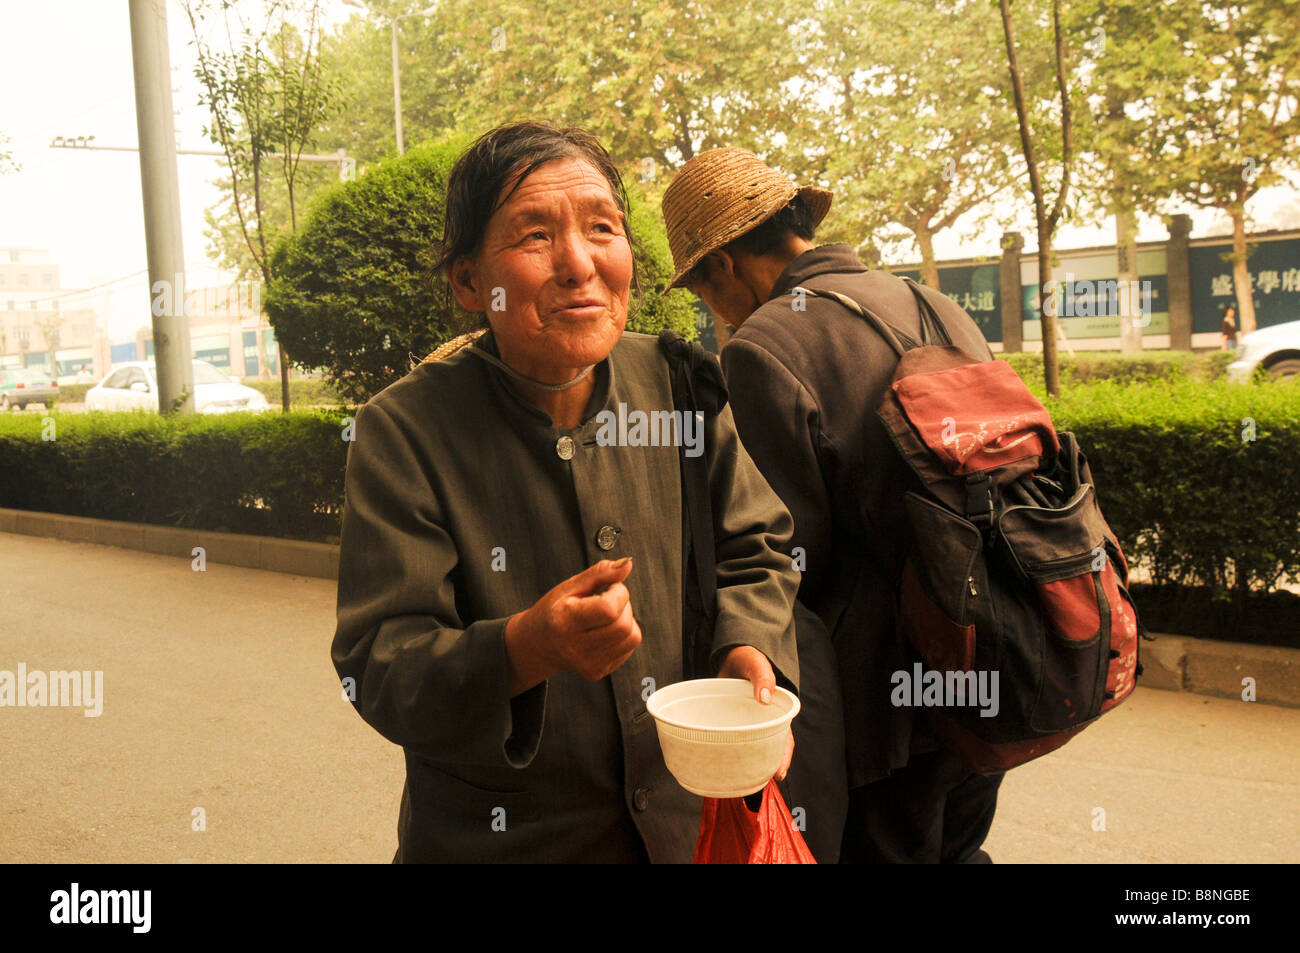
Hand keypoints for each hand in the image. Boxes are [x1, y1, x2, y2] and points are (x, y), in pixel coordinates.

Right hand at [505, 557, 641, 693]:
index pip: (609, 609)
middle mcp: (576, 648)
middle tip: (607, 599)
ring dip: (627, 619)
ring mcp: (588, 664)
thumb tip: (628, 563)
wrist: (538, 644)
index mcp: (565, 622)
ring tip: (607, 615)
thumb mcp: (570, 586)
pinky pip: (629, 647)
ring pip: (632, 637)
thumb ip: (600, 573)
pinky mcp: (598, 671)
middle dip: (624, 605)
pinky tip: (605, 629)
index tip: (609, 587)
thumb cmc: (554, 610)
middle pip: (624, 625)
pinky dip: (625, 634)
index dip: (618, 592)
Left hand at [717, 645, 794, 781]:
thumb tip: (764, 698)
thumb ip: (762, 676)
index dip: (783, 757)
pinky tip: (723, 760)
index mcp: (775, 710)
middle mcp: (761, 720)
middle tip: (758, 783)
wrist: (731, 654)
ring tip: (740, 779)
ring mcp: (745, 722)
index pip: (785, 738)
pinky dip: (729, 749)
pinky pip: (731, 738)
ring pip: (749, 746)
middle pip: (767, 748)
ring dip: (747, 761)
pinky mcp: (730, 721)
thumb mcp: (757, 662)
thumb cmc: (748, 657)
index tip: (779, 773)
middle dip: (765, 766)